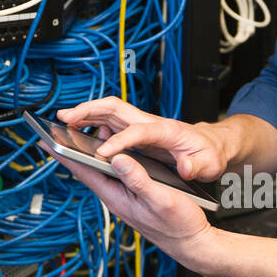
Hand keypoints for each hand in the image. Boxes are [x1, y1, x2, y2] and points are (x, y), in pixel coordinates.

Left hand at [34, 127, 216, 269]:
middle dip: (74, 148)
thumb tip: (117, 158)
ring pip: (103, 169)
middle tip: (61, 127)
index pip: (84, 172)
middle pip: (89, 169)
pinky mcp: (134, 195)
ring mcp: (124, 196)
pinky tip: (114, 148)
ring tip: (86, 129)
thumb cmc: (179, 225)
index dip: (64, 156)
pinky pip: (117, 173)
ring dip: (93, 150)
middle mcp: (116, 196)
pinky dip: (112, 157)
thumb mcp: (160, 199)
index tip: (45, 142)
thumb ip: (138, 179)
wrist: (193, 243)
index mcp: (117, 197)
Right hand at [56, 96, 229, 182]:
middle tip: (64, 117)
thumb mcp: (209, 163)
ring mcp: (142, 125)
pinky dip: (92, 122)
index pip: (138, 132)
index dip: (120, 142)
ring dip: (85, 113)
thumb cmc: (209, 153)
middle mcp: (151, 122)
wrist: (212, 144)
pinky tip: (80, 131)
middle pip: (115, 108)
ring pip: (108, 112)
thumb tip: (184, 167)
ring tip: (63, 122)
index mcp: (167, 131)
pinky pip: (110, 121)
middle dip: (88, 110)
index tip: (104, 154)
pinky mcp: (136, 130)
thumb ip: (196, 166)